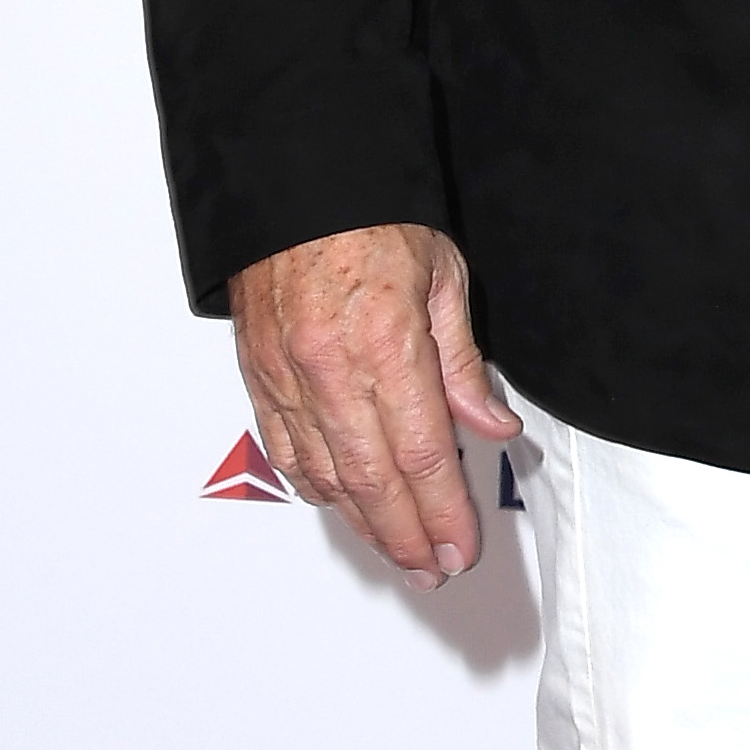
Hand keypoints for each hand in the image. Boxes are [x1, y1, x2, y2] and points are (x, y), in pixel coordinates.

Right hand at [228, 224, 518, 587]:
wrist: (295, 180)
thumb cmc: (373, 216)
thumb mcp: (443, 275)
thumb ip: (464, 361)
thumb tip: (491, 425)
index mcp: (386, 342)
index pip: (423, 453)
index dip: (443, 512)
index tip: (460, 547)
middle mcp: (331, 369)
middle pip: (373, 481)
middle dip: (406, 536)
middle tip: (432, 570)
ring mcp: (287, 376)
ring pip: (326, 476)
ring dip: (363, 525)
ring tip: (396, 552)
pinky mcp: (258, 374)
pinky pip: (287, 449)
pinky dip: (317, 486)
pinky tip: (340, 505)